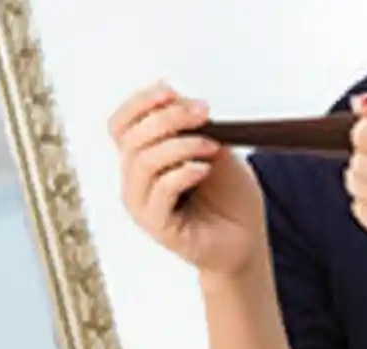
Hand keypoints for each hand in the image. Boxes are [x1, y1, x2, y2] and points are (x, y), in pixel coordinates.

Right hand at [109, 82, 266, 275]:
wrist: (246, 238)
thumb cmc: (227, 197)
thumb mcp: (213, 147)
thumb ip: (190, 125)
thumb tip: (175, 98)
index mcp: (141, 160)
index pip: (120, 125)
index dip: (139, 104)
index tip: (170, 92)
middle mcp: (135, 182)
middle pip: (132, 138)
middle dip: (169, 118)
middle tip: (204, 114)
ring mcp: (143, 206)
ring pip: (143, 162)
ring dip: (181, 145)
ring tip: (211, 147)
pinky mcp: (158, 227)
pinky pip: (161, 190)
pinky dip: (184, 172)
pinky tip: (204, 169)